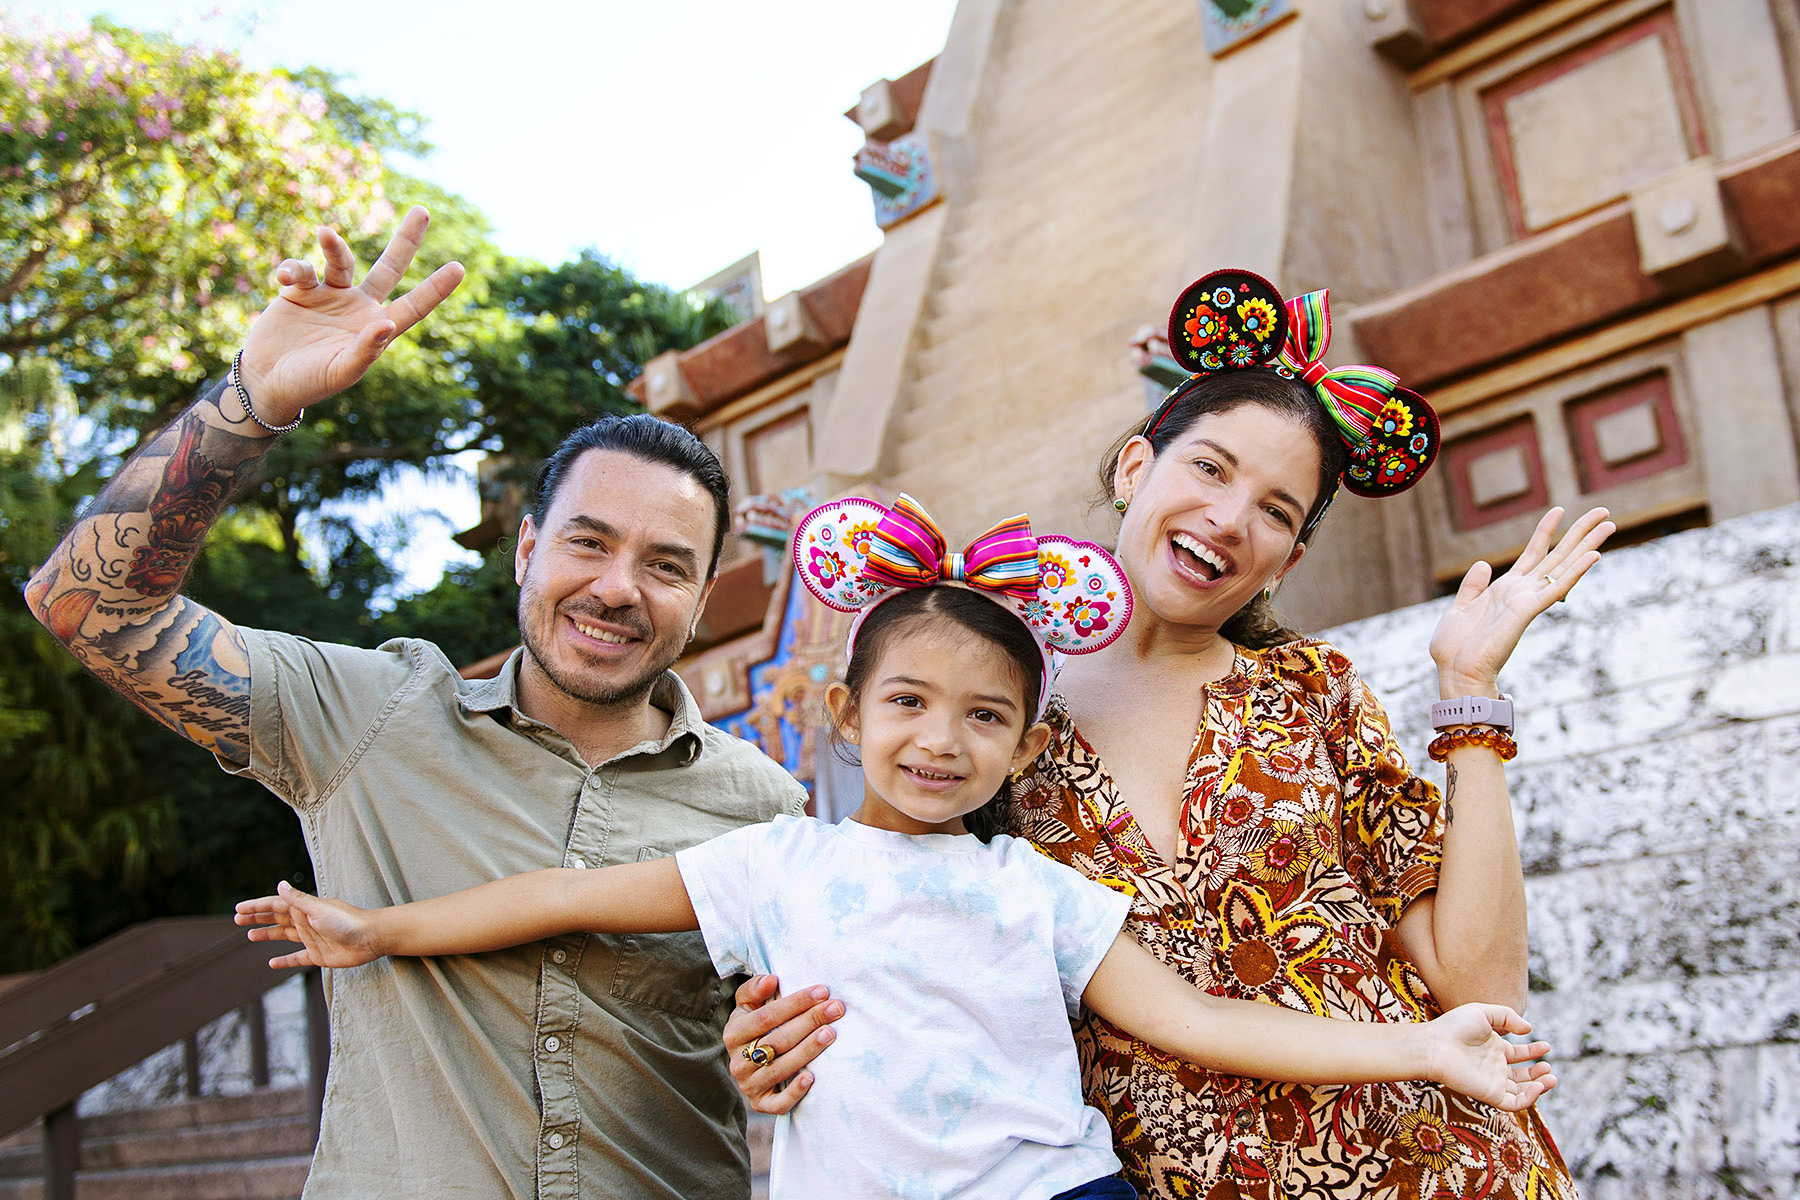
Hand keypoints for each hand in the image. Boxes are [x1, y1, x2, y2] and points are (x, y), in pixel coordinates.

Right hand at [234, 880, 383, 969]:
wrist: (371, 938)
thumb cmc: (348, 921)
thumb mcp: (319, 909)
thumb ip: (299, 900)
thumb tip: (280, 885)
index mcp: (306, 909)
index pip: (276, 905)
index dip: (257, 907)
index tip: (238, 909)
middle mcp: (307, 922)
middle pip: (277, 918)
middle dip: (258, 918)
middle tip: (237, 919)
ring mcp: (312, 938)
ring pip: (284, 935)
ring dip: (267, 934)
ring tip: (249, 936)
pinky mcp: (318, 955)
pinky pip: (297, 958)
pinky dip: (284, 961)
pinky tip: (272, 963)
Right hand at [237, 205, 465, 418]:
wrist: (268, 380)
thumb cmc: (309, 382)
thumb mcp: (341, 370)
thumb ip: (366, 349)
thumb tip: (388, 323)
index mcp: (377, 328)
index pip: (414, 305)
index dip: (435, 288)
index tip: (459, 267)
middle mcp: (359, 307)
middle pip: (389, 267)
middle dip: (406, 240)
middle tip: (423, 211)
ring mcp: (330, 295)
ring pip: (340, 260)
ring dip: (333, 246)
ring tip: (325, 233)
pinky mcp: (299, 291)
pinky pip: (301, 270)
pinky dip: (293, 269)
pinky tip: (285, 280)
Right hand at [724, 974, 844, 1113]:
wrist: (746, 1064)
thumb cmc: (754, 1026)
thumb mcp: (747, 1005)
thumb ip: (754, 989)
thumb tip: (771, 979)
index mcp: (734, 1033)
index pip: (766, 1017)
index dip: (795, 1003)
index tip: (821, 991)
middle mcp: (738, 1061)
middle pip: (777, 1040)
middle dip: (809, 1022)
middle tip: (835, 1009)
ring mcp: (749, 1084)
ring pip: (780, 1069)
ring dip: (808, 1050)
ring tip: (830, 1033)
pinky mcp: (761, 1104)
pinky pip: (778, 1103)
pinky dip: (795, 1092)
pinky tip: (812, 1077)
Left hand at [1425, 1003, 1555, 1111]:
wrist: (1436, 1046)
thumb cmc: (1455, 1027)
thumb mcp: (1484, 1013)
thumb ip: (1508, 1016)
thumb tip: (1528, 1029)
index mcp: (1493, 1049)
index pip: (1518, 1055)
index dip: (1534, 1051)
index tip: (1546, 1046)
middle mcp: (1494, 1067)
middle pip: (1522, 1076)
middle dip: (1538, 1072)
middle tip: (1548, 1066)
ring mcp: (1493, 1082)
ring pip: (1521, 1091)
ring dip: (1539, 1086)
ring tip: (1550, 1077)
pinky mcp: (1490, 1095)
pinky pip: (1514, 1103)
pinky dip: (1530, 1098)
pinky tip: (1538, 1085)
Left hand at [1429, 506, 1614, 695]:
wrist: (1456, 672)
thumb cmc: (1456, 648)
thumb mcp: (1460, 608)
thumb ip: (1472, 586)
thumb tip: (1484, 563)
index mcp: (1506, 589)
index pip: (1532, 553)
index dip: (1545, 531)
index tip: (1557, 509)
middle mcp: (1522, 592)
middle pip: (1557, 555)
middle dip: (1579, 533)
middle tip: (1603, 512)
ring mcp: (1528, 601)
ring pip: (1563, 566)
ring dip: (1587, 545)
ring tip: (1609, 524)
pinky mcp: (1527, 611)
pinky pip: (1556, 588)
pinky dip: (1575, 572)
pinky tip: (1594, 556)